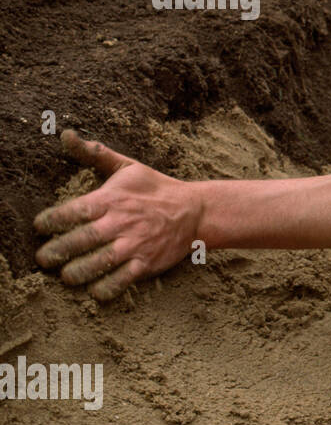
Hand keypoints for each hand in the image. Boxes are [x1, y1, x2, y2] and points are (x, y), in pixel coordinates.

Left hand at [33, 130, 201, 300]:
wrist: (195, 211)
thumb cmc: (155, 189)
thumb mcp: (127, 166)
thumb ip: (94, 153)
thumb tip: (64, 134)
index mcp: (112, 199)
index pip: (72, 211)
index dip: (50, 222)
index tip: (40, 227)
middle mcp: (121, 223)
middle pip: (80, 241)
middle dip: (55, 252)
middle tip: (44, 259)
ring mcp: (134, 245)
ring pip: (97, 264)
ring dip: (75, 274)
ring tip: (66, 276)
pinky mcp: (147, 263)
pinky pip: (120, 281)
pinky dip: (104, 289)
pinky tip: (93, 290)